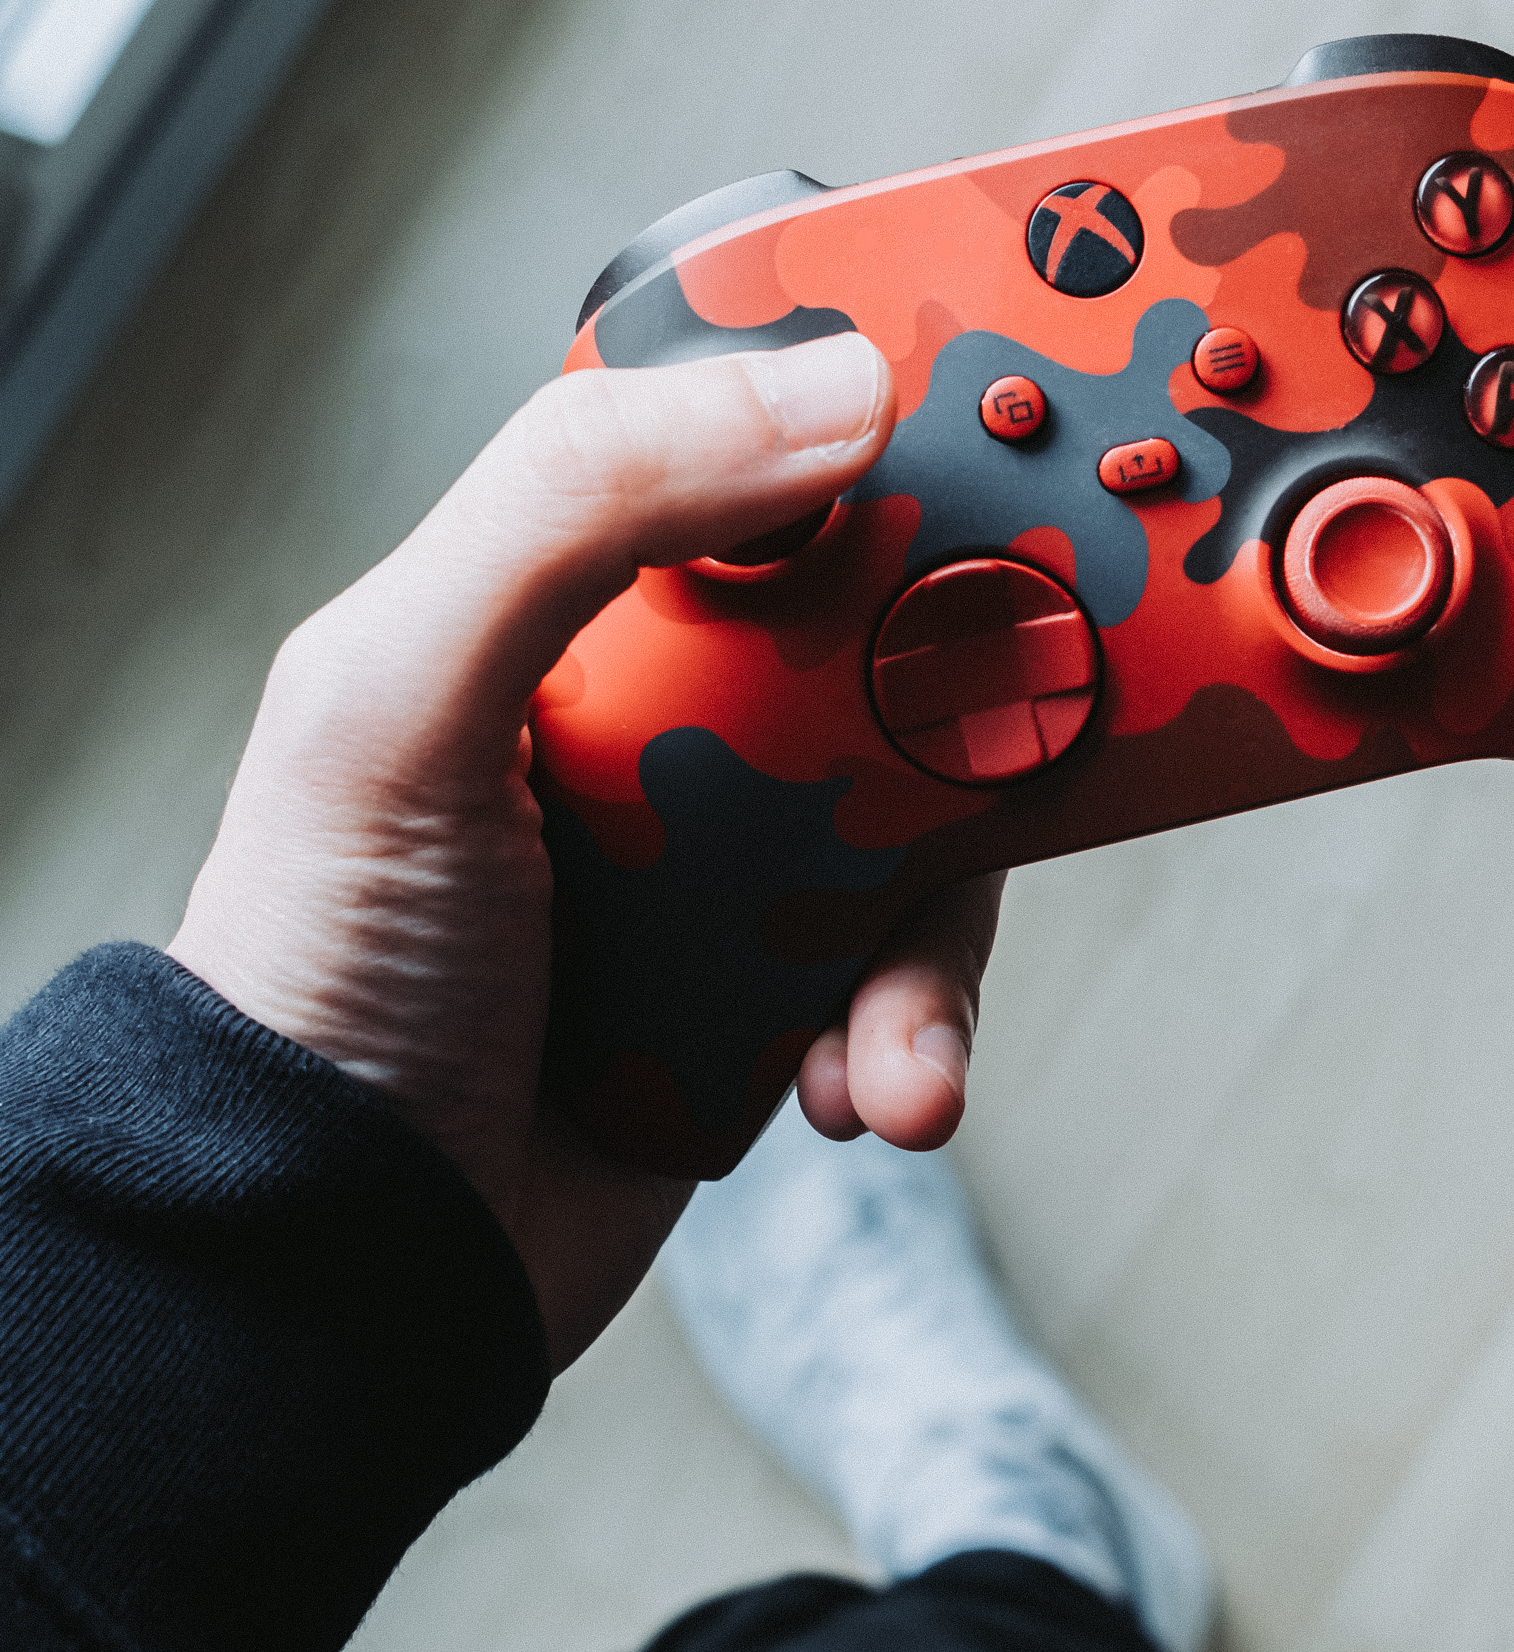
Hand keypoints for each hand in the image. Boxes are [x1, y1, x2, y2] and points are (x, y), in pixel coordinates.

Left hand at [171, 336, 1004, 1367]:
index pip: (754, 441)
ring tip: (883, 1016)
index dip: (890, 407)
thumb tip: (834, 388)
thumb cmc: (318, 974)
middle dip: (980, 672)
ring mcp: (725, 843)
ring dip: (940, 911)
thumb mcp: (403, 698)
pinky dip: (914, 1023)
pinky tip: (862, 1082)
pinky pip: (915, 960)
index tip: (1032, 386)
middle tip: (1056, 695)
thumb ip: (579, 509)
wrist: (339, 1264)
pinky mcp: (778, 975)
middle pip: (892, 615)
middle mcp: (657, 700)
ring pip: (930, 801)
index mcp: (561, 588)